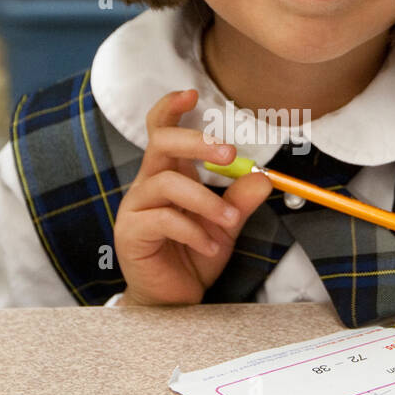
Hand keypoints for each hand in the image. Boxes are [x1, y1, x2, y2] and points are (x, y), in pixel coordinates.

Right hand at [114, 88, 271, 305]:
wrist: (172, 300)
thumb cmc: (192, 256)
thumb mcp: (225, 226)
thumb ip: (240, 201)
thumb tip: (263, 176)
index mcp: (168, 174)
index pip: (160, 131)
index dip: (170, 108)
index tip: (191, 94)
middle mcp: (147, 185)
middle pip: (161, 144)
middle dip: (196, 142)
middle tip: (229, 154)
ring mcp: (135, 207)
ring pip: (167, 183)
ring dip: (206, 200)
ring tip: (229, 223)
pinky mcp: (131, 233)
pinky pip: (164, 220)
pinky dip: (194, 231)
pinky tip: (210, 246)